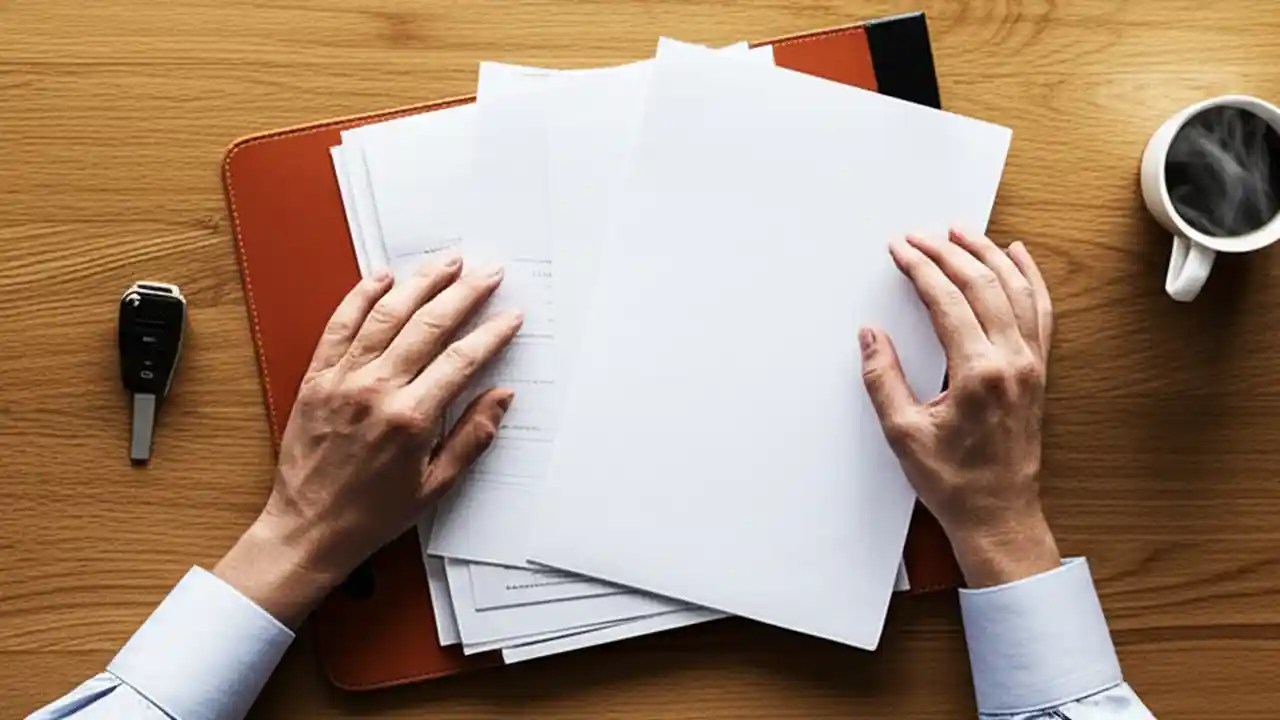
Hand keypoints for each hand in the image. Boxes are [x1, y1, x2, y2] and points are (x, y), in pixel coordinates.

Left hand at [214, 253, 522, 625]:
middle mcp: (376, 391)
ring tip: (446, 262)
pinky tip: (382, 278)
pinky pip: (340, 326)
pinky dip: (360, 297)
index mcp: (410, 419)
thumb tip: (501, 396)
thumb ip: (472, 436)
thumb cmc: (373, 514)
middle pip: (429, 325)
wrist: (308, 528)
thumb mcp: (436, 485)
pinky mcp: (316, 378)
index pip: (461, 359)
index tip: (510, 316)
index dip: (491, 333)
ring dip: (420, 283)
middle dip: (464, 293)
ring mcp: (342, 380)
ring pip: (386, 315)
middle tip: (488, 272)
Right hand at [859, 229, 1059, 587]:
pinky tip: (1018, 256)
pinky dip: (1030, 278)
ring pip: (1015, 290)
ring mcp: (1031, 364)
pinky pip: (1040, 311)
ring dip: (988, 255)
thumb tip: (870, 335)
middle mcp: (1013, 361)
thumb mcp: (903, 432)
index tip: (899, 250)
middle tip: (920, 235)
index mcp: (978, 373)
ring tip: (962, 232)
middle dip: (948, 252)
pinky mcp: (1038, 371)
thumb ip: (883, 378)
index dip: (920, 268)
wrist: (999, 514)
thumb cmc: (953, 481)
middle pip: (983, 285)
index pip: (947, 301)